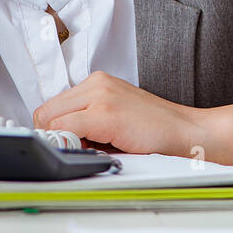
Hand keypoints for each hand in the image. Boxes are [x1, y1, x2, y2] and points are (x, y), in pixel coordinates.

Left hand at [32, 71, 209, 158]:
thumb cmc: (155, 128)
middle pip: (46, 111)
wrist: (186, 131)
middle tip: (78, 147)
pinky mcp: (104, 113)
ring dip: (63, 138)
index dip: (55, 129)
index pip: (54, 106)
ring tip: (89, 147)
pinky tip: (90, 149)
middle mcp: (96, 84)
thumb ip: (87, 119)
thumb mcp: (115, 115)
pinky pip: (64, 129)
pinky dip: (68, 144)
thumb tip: (60, 138)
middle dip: (55, 134)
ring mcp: (99, 95)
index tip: (68, 142)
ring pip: (50, 119)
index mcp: (98, 82)